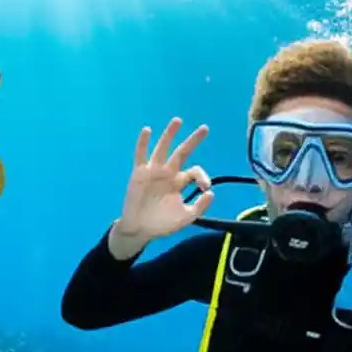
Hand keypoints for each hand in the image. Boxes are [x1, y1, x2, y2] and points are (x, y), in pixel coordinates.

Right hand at [110, 117, 213, 255]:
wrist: (140, 230)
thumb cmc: (162, 223)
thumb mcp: (186, 217)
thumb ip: (200, 206)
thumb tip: (211, 192)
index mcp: (179, 182)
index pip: (195, 171)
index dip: (203, 176)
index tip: (205, 188)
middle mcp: (168, 173)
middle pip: (182, 152)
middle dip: (193, 140)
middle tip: (205, 128)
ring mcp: (153, 171)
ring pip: (163, 149)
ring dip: (170, 134)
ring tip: (178, 120)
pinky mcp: (139, 173)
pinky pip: (141, 155)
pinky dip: (143, 143)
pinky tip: (147, 130)